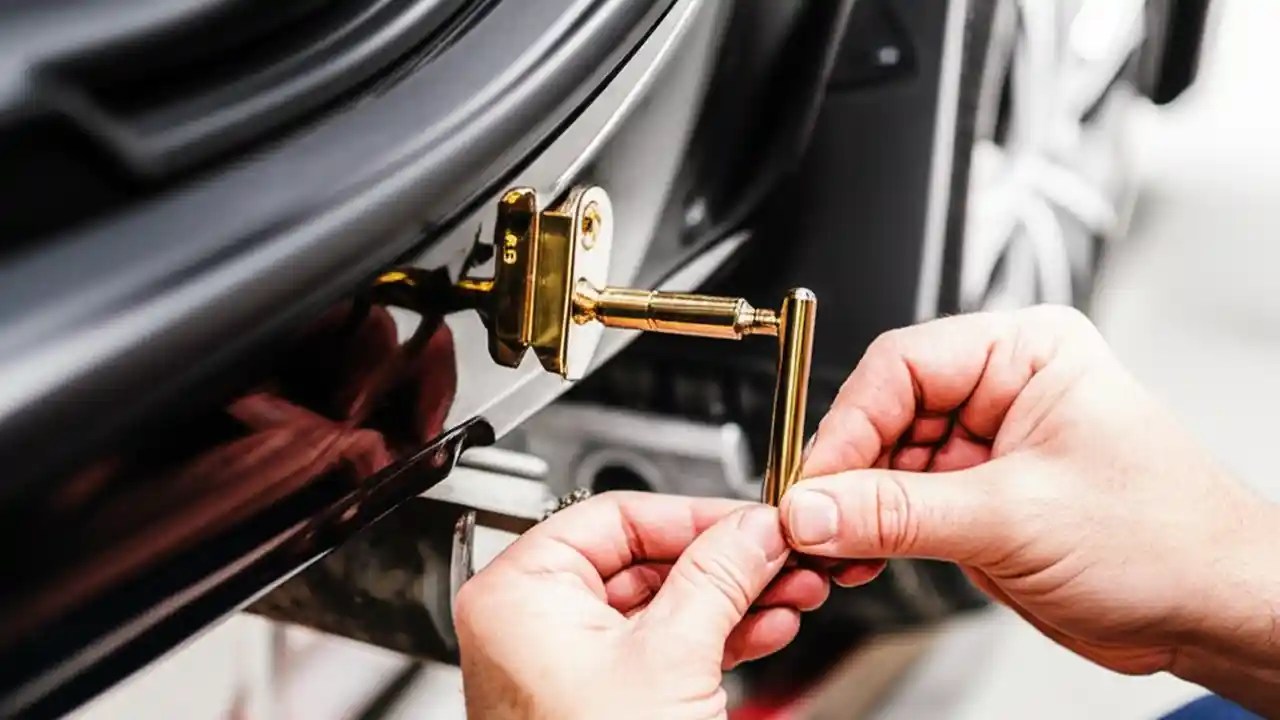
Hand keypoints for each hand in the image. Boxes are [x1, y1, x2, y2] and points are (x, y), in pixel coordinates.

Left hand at [454, 492, 828, 718]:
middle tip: (781, 555)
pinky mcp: (594, 700)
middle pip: (643, 559)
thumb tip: (752, 529)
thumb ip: (718, 576)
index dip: (695, 514)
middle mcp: (531, 622)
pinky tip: (763, 629)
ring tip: (787, 593)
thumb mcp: (671, 657)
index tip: (752, 520)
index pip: (615, 514)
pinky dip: (712, 637)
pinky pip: (657, 647)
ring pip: (658, 605)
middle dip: (725, 561)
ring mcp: (561, 664)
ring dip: (730, 598)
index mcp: (520, 592)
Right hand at [781, 307, 1279, 704]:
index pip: (902, 366)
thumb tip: (815, 507)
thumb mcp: (1016, 518)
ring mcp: (989, 447)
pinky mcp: (979, 498)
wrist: (1214, 612)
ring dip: (857, 510)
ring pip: (887, 463)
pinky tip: (861, 556)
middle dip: (848, 473)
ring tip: (837, 548)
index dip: (848, 423)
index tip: (815, 479)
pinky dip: (877, 533)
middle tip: (815, 520)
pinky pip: (905, 504)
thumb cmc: (1170, 539)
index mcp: (1025, 353)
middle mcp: (1003, 391)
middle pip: (885, 413)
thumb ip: (900, 512)